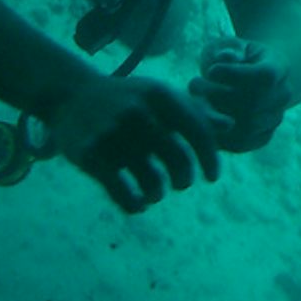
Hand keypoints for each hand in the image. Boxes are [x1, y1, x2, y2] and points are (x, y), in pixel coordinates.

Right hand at [50, 74, 222, 213]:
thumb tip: (229, 126)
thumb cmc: (126, 99)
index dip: (210, 158)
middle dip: (184, 178)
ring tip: (155, 192)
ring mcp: (112, 134)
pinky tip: (139, 204)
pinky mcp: (90, 156)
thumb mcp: (158, 96)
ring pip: (152, 182)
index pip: (197, 130)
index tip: (213, 177)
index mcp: (159, 95)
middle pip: (178, 160)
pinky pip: (123, 194)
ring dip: (158, 193)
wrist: (71, 95)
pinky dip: (136, 205)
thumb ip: (193, 111)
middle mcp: (137, 112)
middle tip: (180, 182)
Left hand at [189, 37, 294, 152]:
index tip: (212, 70)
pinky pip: (241, 144)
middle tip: (194, 84)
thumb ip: (227, 49)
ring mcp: (275, 118)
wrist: (254, 77)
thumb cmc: (236, 57)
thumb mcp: (231, 45)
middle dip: (218, 96)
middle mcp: (283, 95)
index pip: (265, 76)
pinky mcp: (262, 137)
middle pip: (254, 103)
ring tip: (196, 102)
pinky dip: (218, 135)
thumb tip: (225, 57)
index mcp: (279, 66)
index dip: (237, 75)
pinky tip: (201, 120)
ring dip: (215, 115)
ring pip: (247, 126)